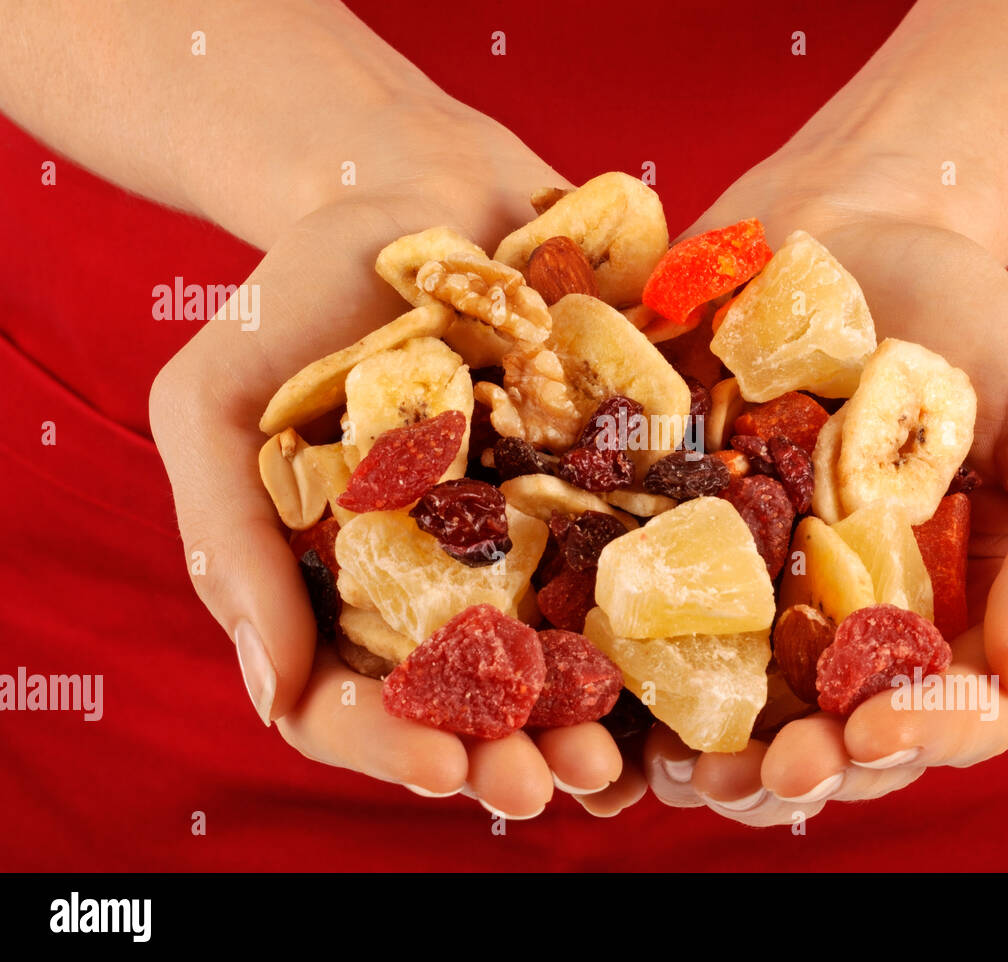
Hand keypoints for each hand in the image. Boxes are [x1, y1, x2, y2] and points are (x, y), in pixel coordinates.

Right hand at [149, 117, 630, 818]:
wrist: (419, 189)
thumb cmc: (300, 297)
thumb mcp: (217, 404)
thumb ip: (228, 539)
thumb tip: (271, 688)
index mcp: (345, 585)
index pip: (354, 701)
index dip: (392, 743)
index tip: (443, 763)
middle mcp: (442, 583)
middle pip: (472, 706)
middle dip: (507, 758)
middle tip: (550, 786)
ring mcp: (531, 541)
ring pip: (562, 664)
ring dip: (588, 724)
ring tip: (618, 759)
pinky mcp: (607, 489)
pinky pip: (639, 570)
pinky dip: (659, 628)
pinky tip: (687, 664)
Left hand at [642, 167, 1007, 825]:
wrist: (844, 225)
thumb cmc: (970, 315)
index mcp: (964, 605)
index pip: (963, 708)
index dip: (923, 736)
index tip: (870, 732)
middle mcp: (866, 620)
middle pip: (848, 734)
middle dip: (807, 769)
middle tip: (762, 774)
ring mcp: (773, 591)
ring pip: (753, 710)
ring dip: (720, 756)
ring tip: (681, 767)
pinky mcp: (689, 547)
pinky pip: (666, 631)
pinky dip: (643, 679)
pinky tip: (615, 700)